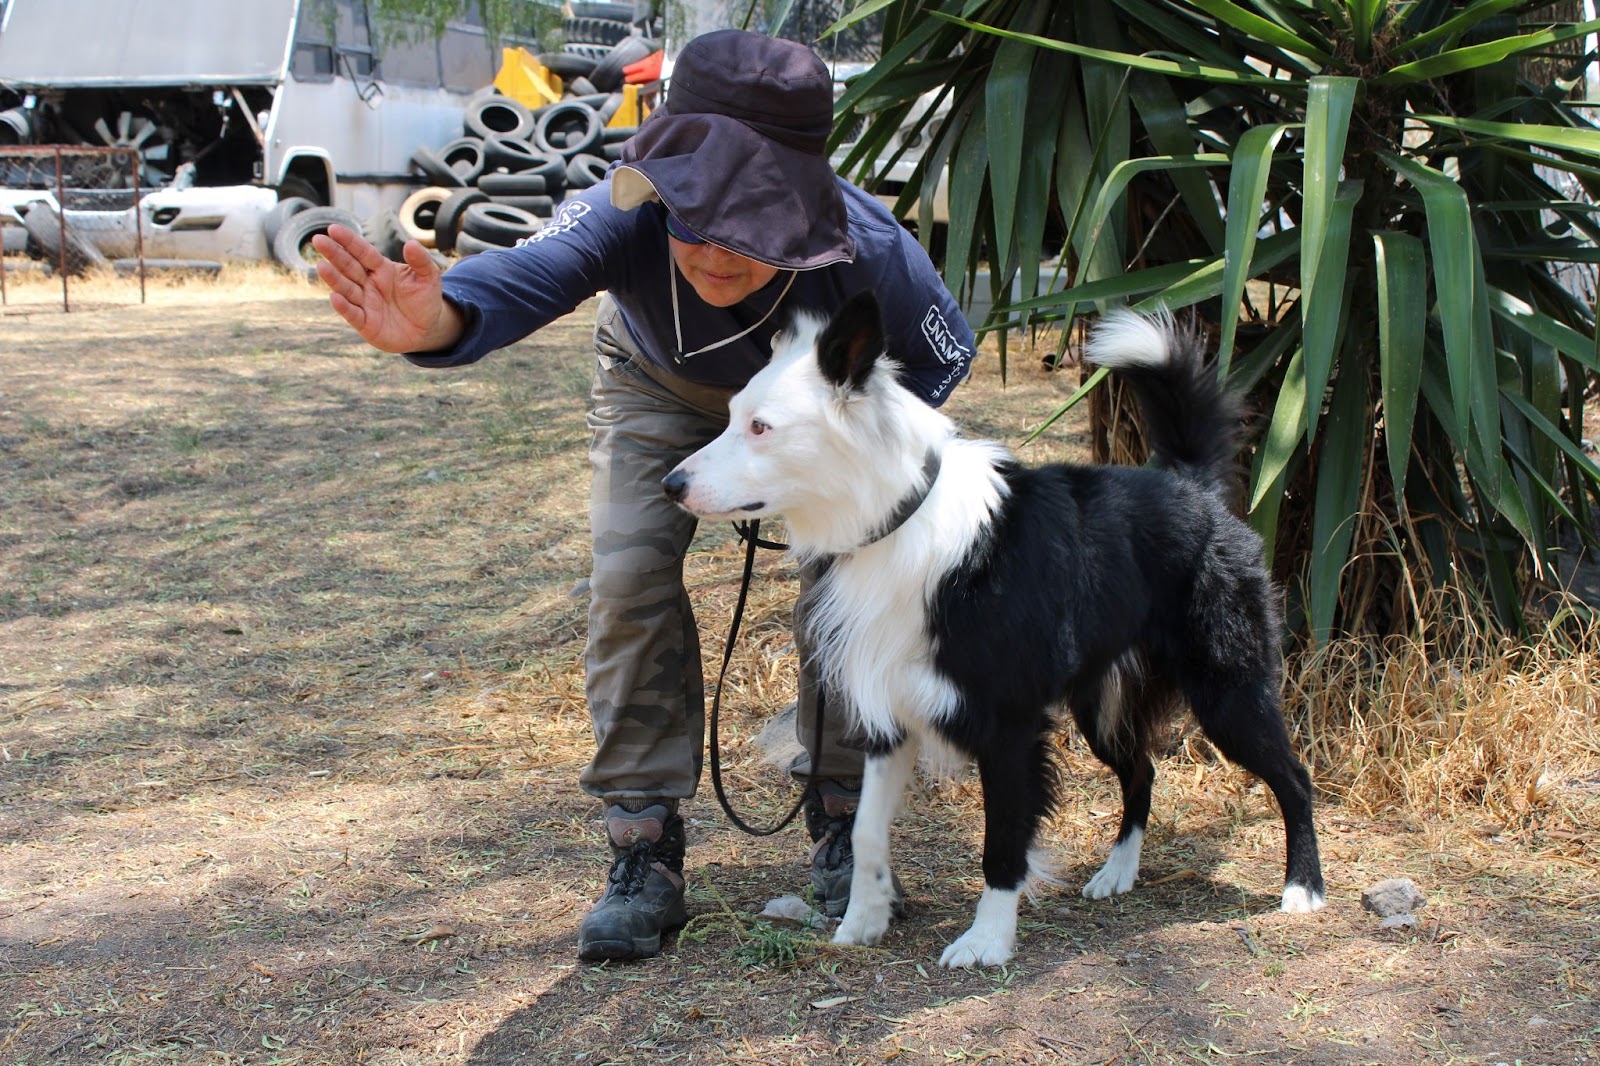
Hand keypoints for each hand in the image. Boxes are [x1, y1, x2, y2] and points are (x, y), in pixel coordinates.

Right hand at [312, 224, 463, 352]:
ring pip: (347, 288)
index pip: (363, 252)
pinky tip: (335, 297)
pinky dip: (344, 307)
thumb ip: (421, 261)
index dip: (349, 241)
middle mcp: (369, 283)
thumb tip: (411, 243)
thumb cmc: (424, 299)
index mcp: (381, 268)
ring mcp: (365, 303)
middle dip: (334, 254)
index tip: (333, 228)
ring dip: (334, 279)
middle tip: (318, 240)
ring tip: (321, 266)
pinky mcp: (365, 323)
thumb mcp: (429, 278)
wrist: (427, 329)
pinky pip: (353, 314)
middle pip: (349, 266)